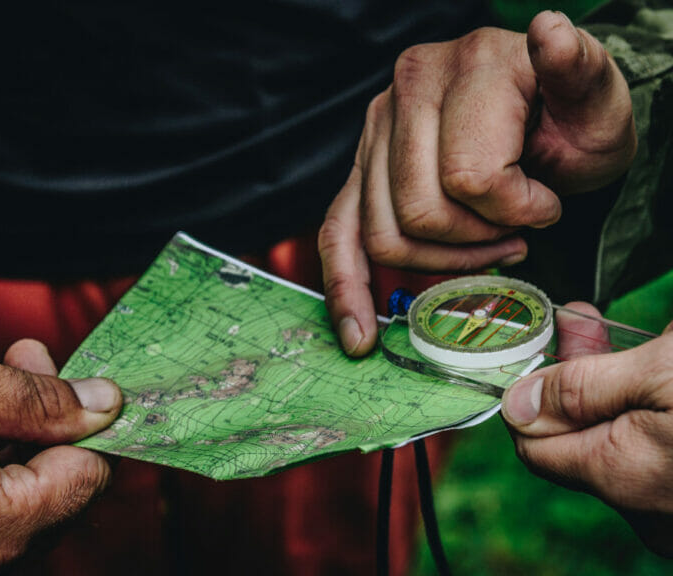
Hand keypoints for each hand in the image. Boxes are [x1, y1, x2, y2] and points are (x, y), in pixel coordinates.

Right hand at [0, 338, 121, 570]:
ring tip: (4, 369)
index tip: (82, 378)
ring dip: (25, 426)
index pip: (91, 478)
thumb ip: (38, 401)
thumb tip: (107, 405)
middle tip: (32, 359)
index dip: (91, 423)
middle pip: (62, 485)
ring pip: (28, 488)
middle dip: (55, 418)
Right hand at [318, 11, 635, 355]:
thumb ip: (578, 68)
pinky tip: (358, 332)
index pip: (470, 176)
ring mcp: (376, 131)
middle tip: (511, 236)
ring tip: (478, 249)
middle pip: (419, 212)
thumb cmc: (572, 119)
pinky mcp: (360, 169)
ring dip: (437, 262)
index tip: (546, 207)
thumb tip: (550, 32)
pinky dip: (346, 289)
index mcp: (468, 66)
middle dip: (475, 243)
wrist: (543, 118)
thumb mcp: (596, 97)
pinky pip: (337, 234)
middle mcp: (409, 90)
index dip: (516, 213)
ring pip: (384, 234)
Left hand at [502, 303, 672, 557]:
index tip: (531, 347)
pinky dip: (639, 407)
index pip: (533, 445)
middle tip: (572, 324)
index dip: (526, 391)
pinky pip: (649, 448)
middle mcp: (646, 505)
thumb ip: (582, 391)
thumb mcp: (659, 375)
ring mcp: (672, 501)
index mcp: (622, 476)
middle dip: (569, 373)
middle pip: (577, 434)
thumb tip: (517, 403)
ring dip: (604, 382)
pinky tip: (645, 366)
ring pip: (615, 437)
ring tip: (599, 329)